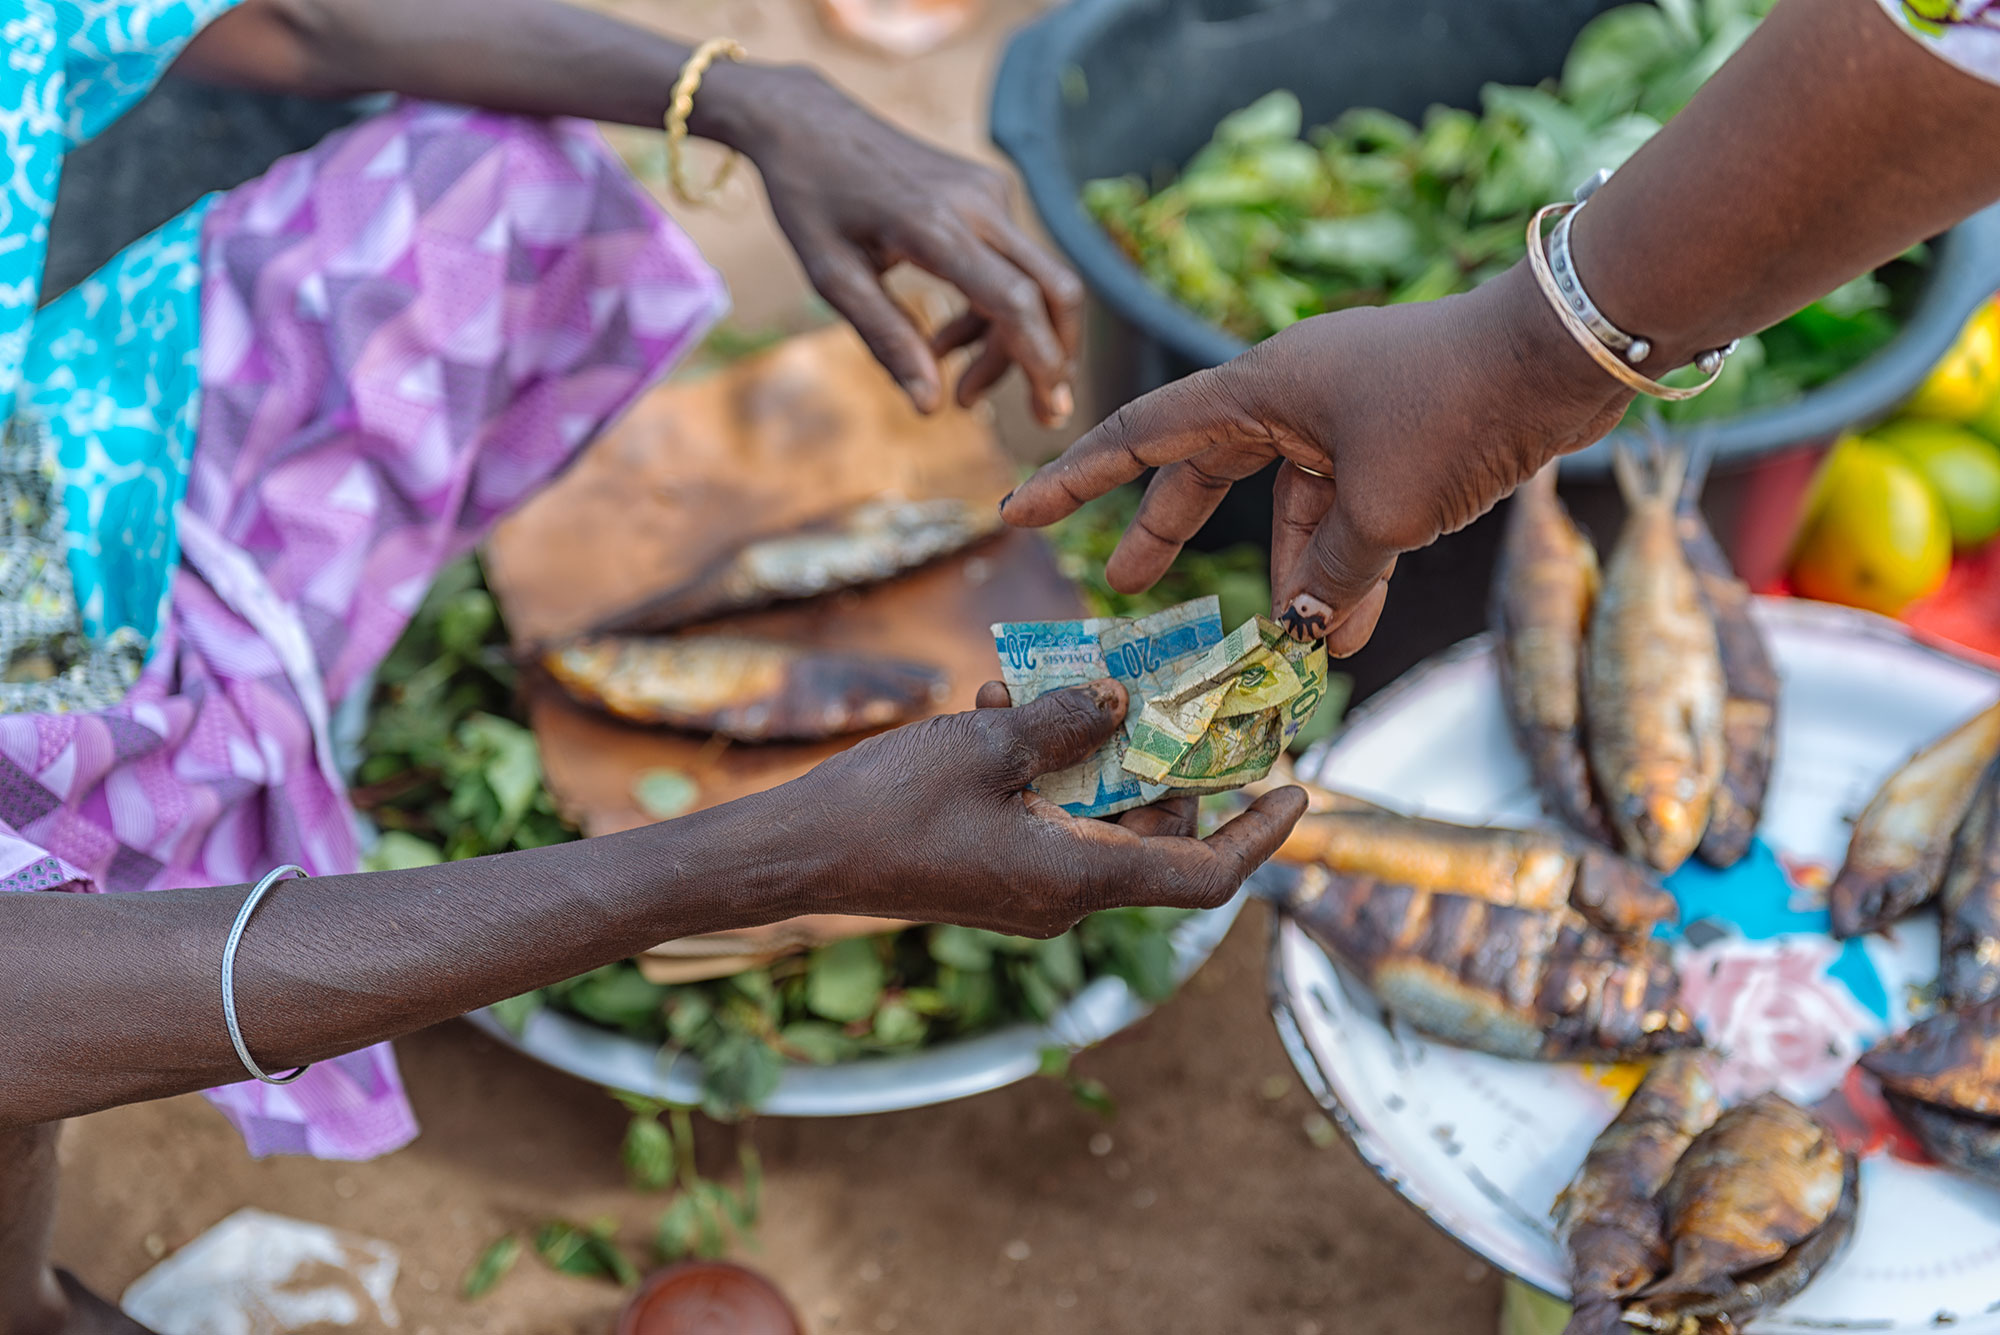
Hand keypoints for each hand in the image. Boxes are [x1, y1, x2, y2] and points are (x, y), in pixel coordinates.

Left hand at [739, 69, 1082, 425]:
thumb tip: (930, 406)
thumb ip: (886, 340)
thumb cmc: (809, 201)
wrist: (807, 123)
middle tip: (1041, 414)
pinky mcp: (987, 191)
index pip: (1017, 301)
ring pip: (1037, 281)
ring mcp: (988, 193)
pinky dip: (994, 310)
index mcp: (934, 227)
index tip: (1047, 409)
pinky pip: (1013, 262)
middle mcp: (976, 204)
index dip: (1041, 360)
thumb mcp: (832, 279)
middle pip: (1054, 289)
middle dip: (1054, 356)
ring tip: (963, 388)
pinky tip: (948, 342)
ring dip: (1012, 341)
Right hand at [792, 679, 1303, 936]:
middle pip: (1155, 834)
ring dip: (1096, 751)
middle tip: (1168, 694)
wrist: (800, 852)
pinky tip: (1003, 701)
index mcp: (1078, 877)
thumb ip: (1065, 720)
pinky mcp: (995, 871)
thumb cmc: (891, 806)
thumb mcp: (988, 743)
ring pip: (1100, 817)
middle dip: (1167, 764)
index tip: (1295, 789)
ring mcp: (1028, 887)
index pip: (1202, 874)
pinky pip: (1050, 816)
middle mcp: (1064, 895)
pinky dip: (1048, 765)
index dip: (1258, 837)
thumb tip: (1122, 701)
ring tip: (1063, 684)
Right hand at [998, 263, 1629, 652]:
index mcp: (1260, 388)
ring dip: (1287, 575)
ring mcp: (1345, 414)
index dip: (1076, 479)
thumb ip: (1331, 576)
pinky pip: (1349, 510)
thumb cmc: (1456, 408)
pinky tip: (1349, 632)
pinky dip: (1346, 566)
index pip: (1142, 436)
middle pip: (1205, 470)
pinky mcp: (1397, 436)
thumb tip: (1305, 630)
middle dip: (1168, 532)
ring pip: (1290, 503)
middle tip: (1125, 589)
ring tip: (1280, 645)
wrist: (1566, 353)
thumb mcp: (1382, 511)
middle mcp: (1291, 395)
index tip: (1017, 510)